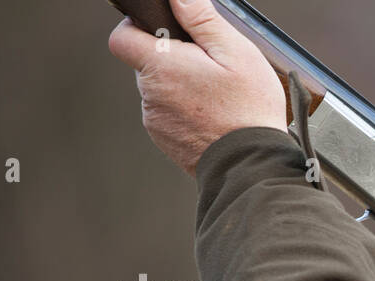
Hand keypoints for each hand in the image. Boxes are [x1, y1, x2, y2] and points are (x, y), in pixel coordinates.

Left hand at [108, 0, 287, 175]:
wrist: (252, 166)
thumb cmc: (248, 113)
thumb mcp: (236, 53)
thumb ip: (202, 20)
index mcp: (162, 66)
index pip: (122, 37)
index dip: (138, 29)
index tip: (163, 33)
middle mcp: (151, 94)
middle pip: (146, 65)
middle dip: (171, 62)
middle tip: (207, 70)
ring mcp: (156, 121)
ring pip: (159, 92)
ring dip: (180, 89)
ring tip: (215, 99)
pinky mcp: (166, 141)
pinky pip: (169, 117)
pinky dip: (186, 114)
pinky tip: (212, 118)